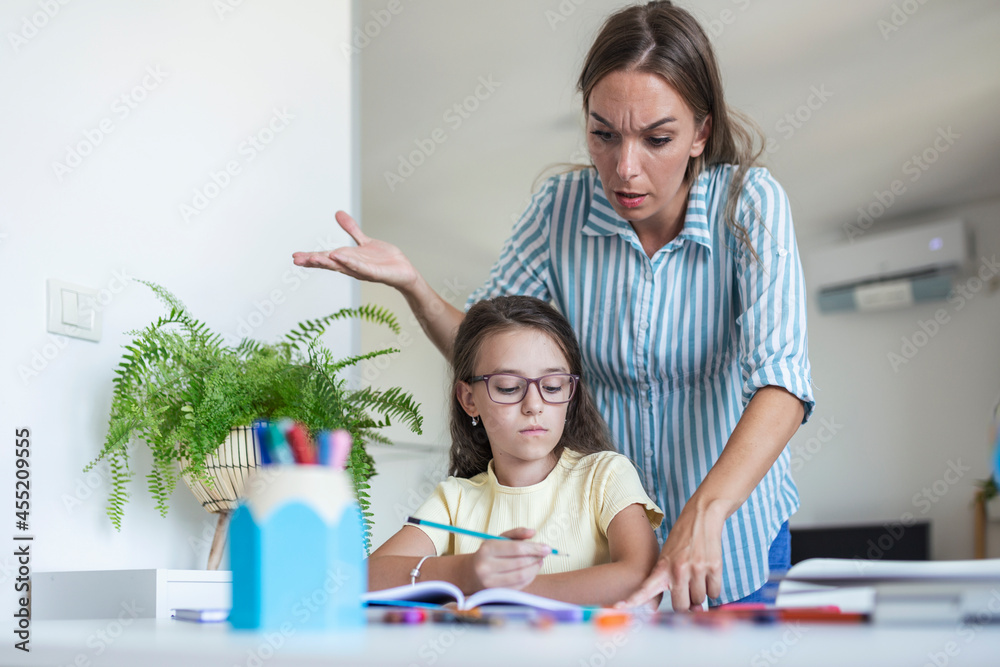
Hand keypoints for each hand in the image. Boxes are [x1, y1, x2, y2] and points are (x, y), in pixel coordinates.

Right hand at [292, 211, 417, 290]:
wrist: (404, 271)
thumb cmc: (385, 260)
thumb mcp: (365, 241)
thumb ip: (352, 229)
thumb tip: (338, 214)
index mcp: (348, 259)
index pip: (326, 258)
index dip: (311, 257)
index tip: (295, 256)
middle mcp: (352, 266)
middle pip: (330, 263)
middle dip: (314, 261)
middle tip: (297, 260)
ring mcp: (362, 270)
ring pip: (342, 266)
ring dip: (327, 262)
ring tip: (313, 258)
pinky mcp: (375, 273)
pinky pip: (360, 267)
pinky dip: (349, 262)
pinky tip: (338, 256)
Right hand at [466, 528, 550, 591]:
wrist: (471, 573)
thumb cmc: (489, 553)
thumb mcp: (499, 539)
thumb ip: (517, 533)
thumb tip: (533, 532)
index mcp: (487, 549)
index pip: (517, 549)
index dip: (535, 548)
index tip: (547, 548)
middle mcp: (486, 566)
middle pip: (521, 563)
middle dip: (536, 558)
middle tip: (544, 554)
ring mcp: (490, 582)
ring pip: (521, 576)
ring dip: (535, 569)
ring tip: (539, 562)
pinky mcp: (496, 593)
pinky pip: (519, 586)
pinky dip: (529, 578)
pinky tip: (532, 571)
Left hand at [618, 502, 724, 610]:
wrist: (701, 515)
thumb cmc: (682, 539)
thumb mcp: (667, 555)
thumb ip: (672, 581)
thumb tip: (691, 607)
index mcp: (662, 567)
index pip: (645, 588)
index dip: (632, 600)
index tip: (617, 607)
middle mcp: (678, 570)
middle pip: (681, 606)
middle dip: (686, 604)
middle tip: (688, 591)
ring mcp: (696, 569)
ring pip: (699, 600)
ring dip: (700, 594)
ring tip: (697, 576)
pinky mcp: (713, 567)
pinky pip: (714, 592)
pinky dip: (712, 588)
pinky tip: (707, 574)